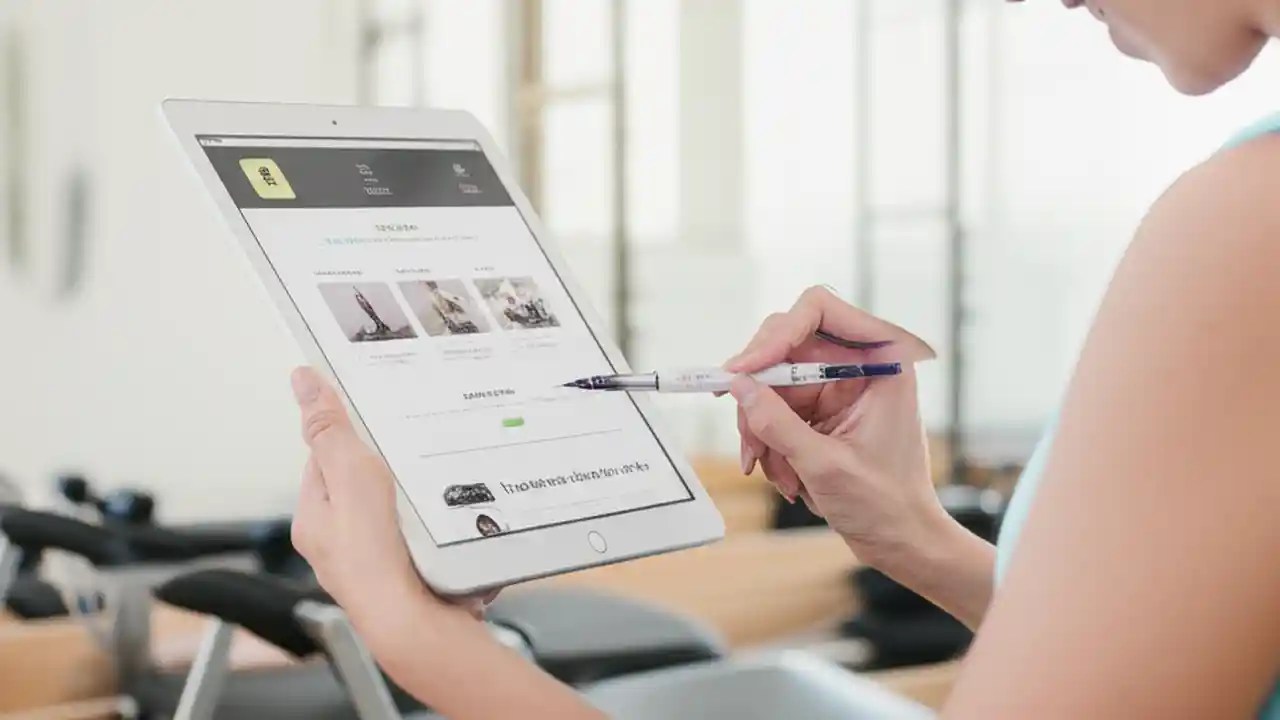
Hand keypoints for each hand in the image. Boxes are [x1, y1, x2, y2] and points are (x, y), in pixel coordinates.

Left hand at [288, 367, 494, 636]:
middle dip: (389, 466)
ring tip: (438, 485)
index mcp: (314, 516)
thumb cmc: (375, 556)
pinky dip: (436, 524)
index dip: (351, 435)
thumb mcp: (351, 475)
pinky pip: (420, 534)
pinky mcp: (405, 572)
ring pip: (395, 508)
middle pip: (362, 482)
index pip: (325, 457)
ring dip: (416, 496)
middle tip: (414, 453)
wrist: (415, 621)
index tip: (376, 419)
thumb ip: (331, 431)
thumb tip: (303, 382)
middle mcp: (338, 541)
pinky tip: (451, 520)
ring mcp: (373, 559)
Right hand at [726, 287, 945, 565]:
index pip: (819, 308)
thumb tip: (738, 386)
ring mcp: (836, 384)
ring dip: (761, 427)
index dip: (776, 333)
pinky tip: (782, 474)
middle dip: (759, 391)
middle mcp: (859, 362)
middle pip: (785, 342)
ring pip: (771, 379)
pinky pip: (773, 407)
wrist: (901, 540)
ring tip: (774, 471)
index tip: (743, 371)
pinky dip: (766, 439)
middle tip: (747, 434)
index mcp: (883, 358)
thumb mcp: (826, 465)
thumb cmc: (886, 505)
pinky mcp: (820, 407)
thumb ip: (778, 423)